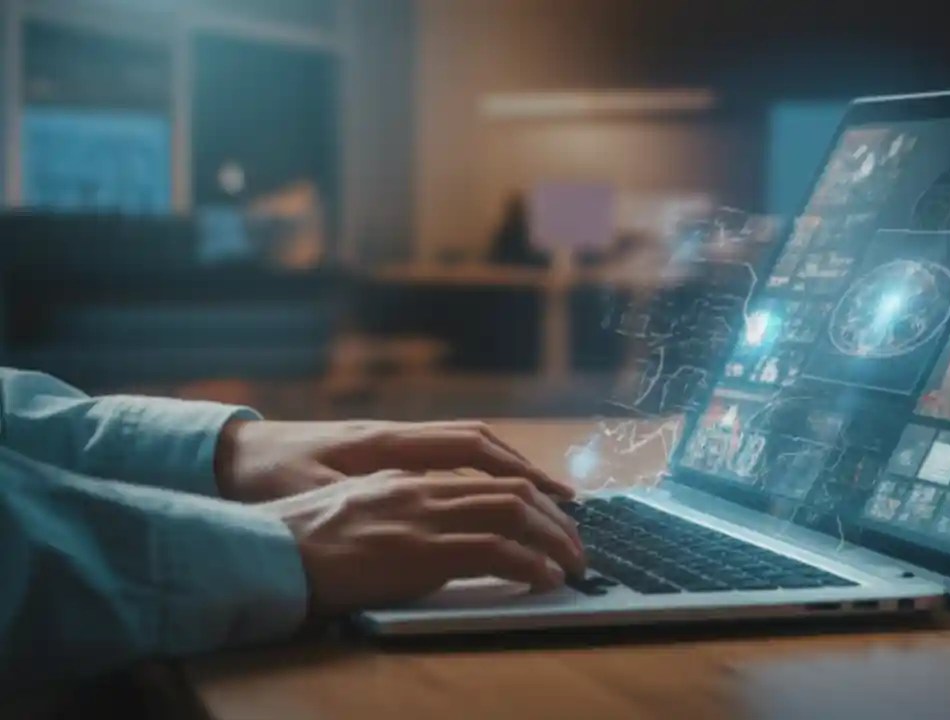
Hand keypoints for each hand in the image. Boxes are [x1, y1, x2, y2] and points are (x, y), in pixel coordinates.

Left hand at [215, 419, 574, 501]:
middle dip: (526, 471)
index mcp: (386, 442)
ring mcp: (391, 441)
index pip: (468, 449)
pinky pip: (446, 457)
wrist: (230, 453)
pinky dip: (478, 473)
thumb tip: (412, 504)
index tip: (550, 497)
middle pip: (479, 444)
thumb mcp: (310, 492)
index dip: (514, 470)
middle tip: (565, 504)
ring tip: (543, 500)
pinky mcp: (382, 452)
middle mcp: (397, 435)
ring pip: (465, 448)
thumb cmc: (266, 477)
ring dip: (507, 470)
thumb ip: (361, 498)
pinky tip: (490, 496)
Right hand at [264, 471, 585, 616]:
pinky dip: (530, 562)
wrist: (262, 551)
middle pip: (511, 488)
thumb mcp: (351, 508)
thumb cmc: (296, 538)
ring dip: (554, 539)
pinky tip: (546, 577)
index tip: (552, 508)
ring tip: (573, 563)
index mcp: (404, 475)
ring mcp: (423, 516)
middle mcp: (421, 487)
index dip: (529, 487)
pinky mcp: (421, 551)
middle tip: (575, 542)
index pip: (486, 469)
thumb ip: (395, 509)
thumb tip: (428, 529)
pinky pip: (494, 551)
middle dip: (554, 516)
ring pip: (513, 513)